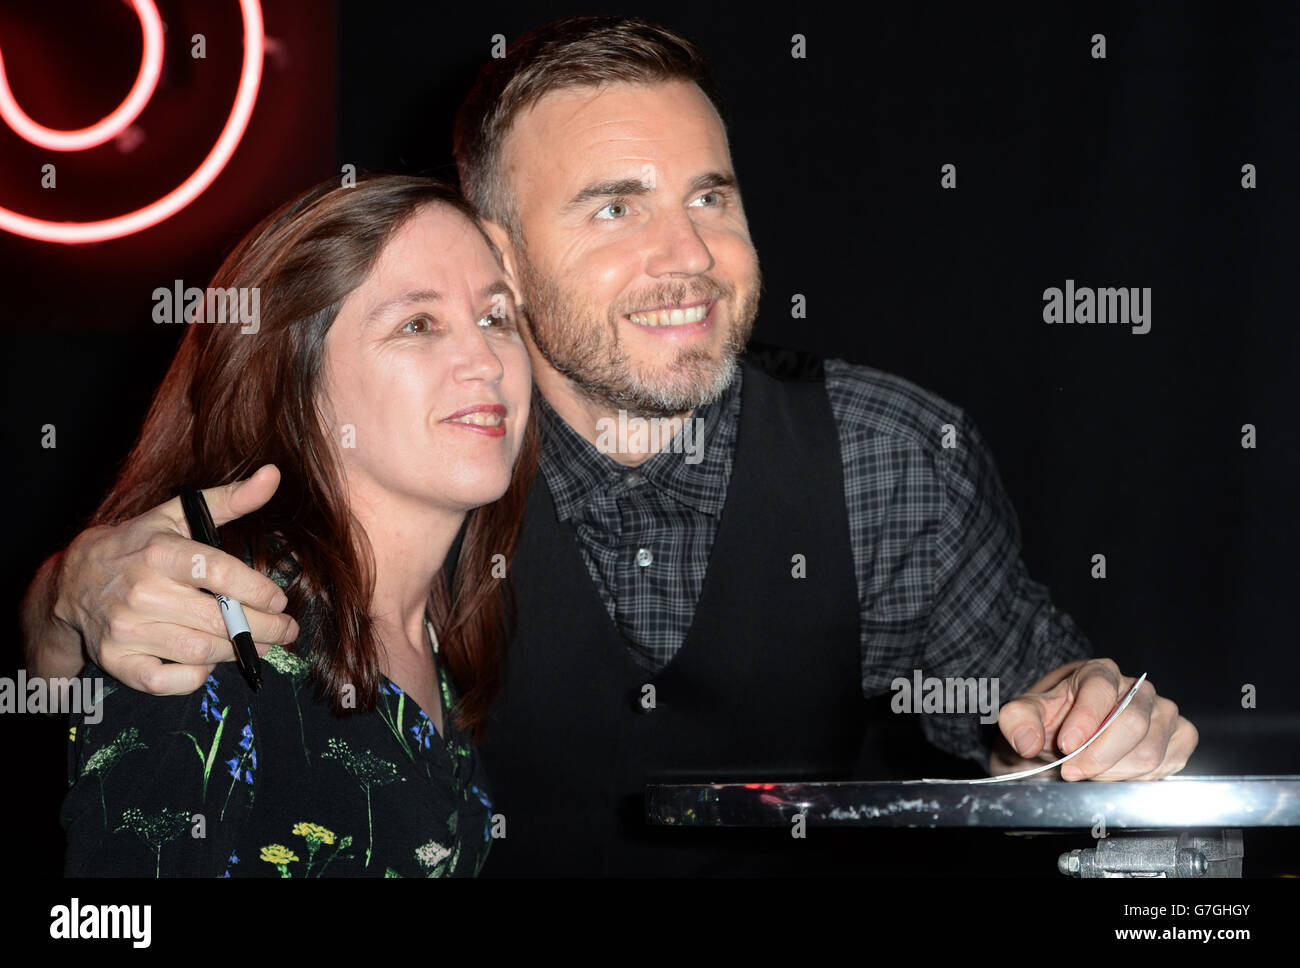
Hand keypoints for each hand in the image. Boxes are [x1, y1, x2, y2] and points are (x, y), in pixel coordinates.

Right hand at [52, 464, 298, 694]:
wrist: (72, 582)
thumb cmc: (138, 545)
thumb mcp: (176, 516)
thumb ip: (228, 499)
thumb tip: (273, 475)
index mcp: (159, 552)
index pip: (217, 571)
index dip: (256, 589)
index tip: (280, 599)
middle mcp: (141, 592)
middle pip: (216, 618)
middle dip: (263, 628)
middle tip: (286, 629)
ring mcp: (125, 630)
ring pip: (198, 651)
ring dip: (237, 650)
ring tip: (260, 643)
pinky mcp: (117, 661)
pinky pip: (166, 681)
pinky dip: (195, 677)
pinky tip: (209, 662)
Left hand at [990, 658, 1197, 779]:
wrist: (1070, 739)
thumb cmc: (1053, 724)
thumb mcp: (1024, 717)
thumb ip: (1017, 721)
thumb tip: (1026, 742)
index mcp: (1100, 672)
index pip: (1101, 692)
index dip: (1084, 722)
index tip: (1065, 746)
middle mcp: (1138, 688)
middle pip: (1132, 724)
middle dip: (1098, 756)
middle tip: (1071, 770)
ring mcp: (1163, 712)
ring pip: (1149, 751)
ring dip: (1114, 772)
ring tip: (1090, 769)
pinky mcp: (1181, 736)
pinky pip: (1167, 764)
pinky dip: (1139, 778)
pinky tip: (1116, 772)